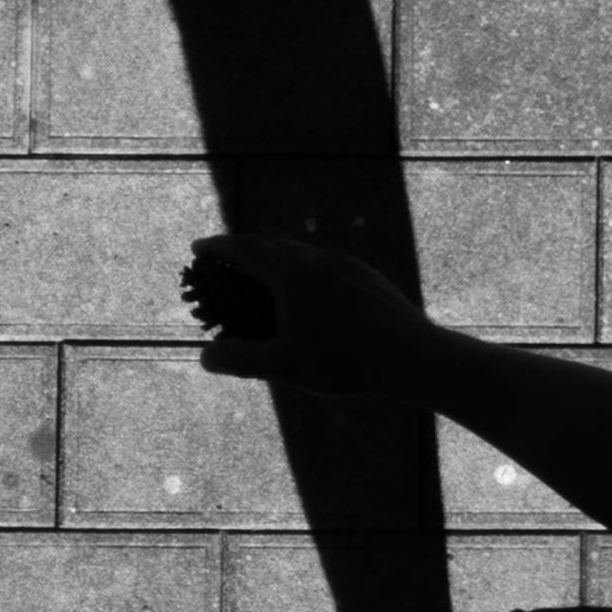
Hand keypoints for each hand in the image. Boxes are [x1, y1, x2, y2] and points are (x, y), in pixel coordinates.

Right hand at [182, 228, 430, 396]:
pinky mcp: (366, 276)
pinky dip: (301, 270)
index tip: (197, 249)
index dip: (217, 248)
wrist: (414, 356)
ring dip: (274, 259)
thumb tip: (204, 356)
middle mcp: (317, 258)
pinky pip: (323, 264)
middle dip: (242, 251)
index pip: (244, 249)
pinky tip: (307, 295)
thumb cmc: (347, 362)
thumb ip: (241, 360)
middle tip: (224, 263)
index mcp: (292, 274)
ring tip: (262, 278)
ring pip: (300, 253)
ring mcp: (345, 264)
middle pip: (271, 245)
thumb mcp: (285, 366)